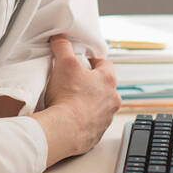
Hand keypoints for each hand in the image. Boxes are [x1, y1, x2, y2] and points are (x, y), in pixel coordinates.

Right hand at [42, 34, 121, 154]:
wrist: (64, 130)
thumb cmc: (68, 98)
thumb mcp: (64, 64)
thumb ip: (63, 47)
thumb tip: (60, 39)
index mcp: (108, 81)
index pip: (106, 64)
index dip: (93, 61)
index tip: (83, 62)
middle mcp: (112, 100)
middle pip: (104, 86)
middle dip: (91, 83)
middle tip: (74, 82)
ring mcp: (106, 118)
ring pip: (100, 106)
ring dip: (88, 103)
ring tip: (70, 101)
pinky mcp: (97, 134)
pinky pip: (92, 124)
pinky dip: (83, 120)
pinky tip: (69, 118)